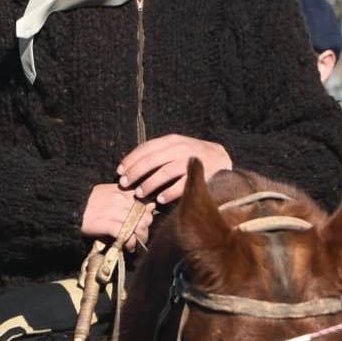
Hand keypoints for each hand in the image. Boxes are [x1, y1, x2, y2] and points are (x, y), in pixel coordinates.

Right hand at [81, 184, 155, 251]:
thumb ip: (122, 196)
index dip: (149, 212)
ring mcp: (117, 212)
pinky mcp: (110, 224)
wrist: (71, 206)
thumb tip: (134, 205)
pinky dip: (130, 244)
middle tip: (141, 235)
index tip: (144, 219)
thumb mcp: (107, 191)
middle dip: (146, 227)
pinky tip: (128, 248)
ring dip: (141, 238)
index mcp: (124, 191)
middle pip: (147, 216)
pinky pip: (128, 236)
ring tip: (136, 244)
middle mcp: (123, 200)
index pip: (148, 200)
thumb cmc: (87, 200)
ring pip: (141, 227)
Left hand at [117, 135, 231, 204]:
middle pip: (152, 160)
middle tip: (125, 185)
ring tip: (139, 194)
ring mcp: (191, 160)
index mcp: (172, 140)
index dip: (131, 159)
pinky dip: (169, 192)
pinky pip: (182, 184)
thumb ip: (158, 155)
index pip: (147, 148)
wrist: (222, 159)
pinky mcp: (201, 174)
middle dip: (136, 172)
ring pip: (165, 172)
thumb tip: (131, 167)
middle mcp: (180, 148)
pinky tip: (160, 200)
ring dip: (150, 184)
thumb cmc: (191, 157)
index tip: (119, 171)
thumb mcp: (175, 149)